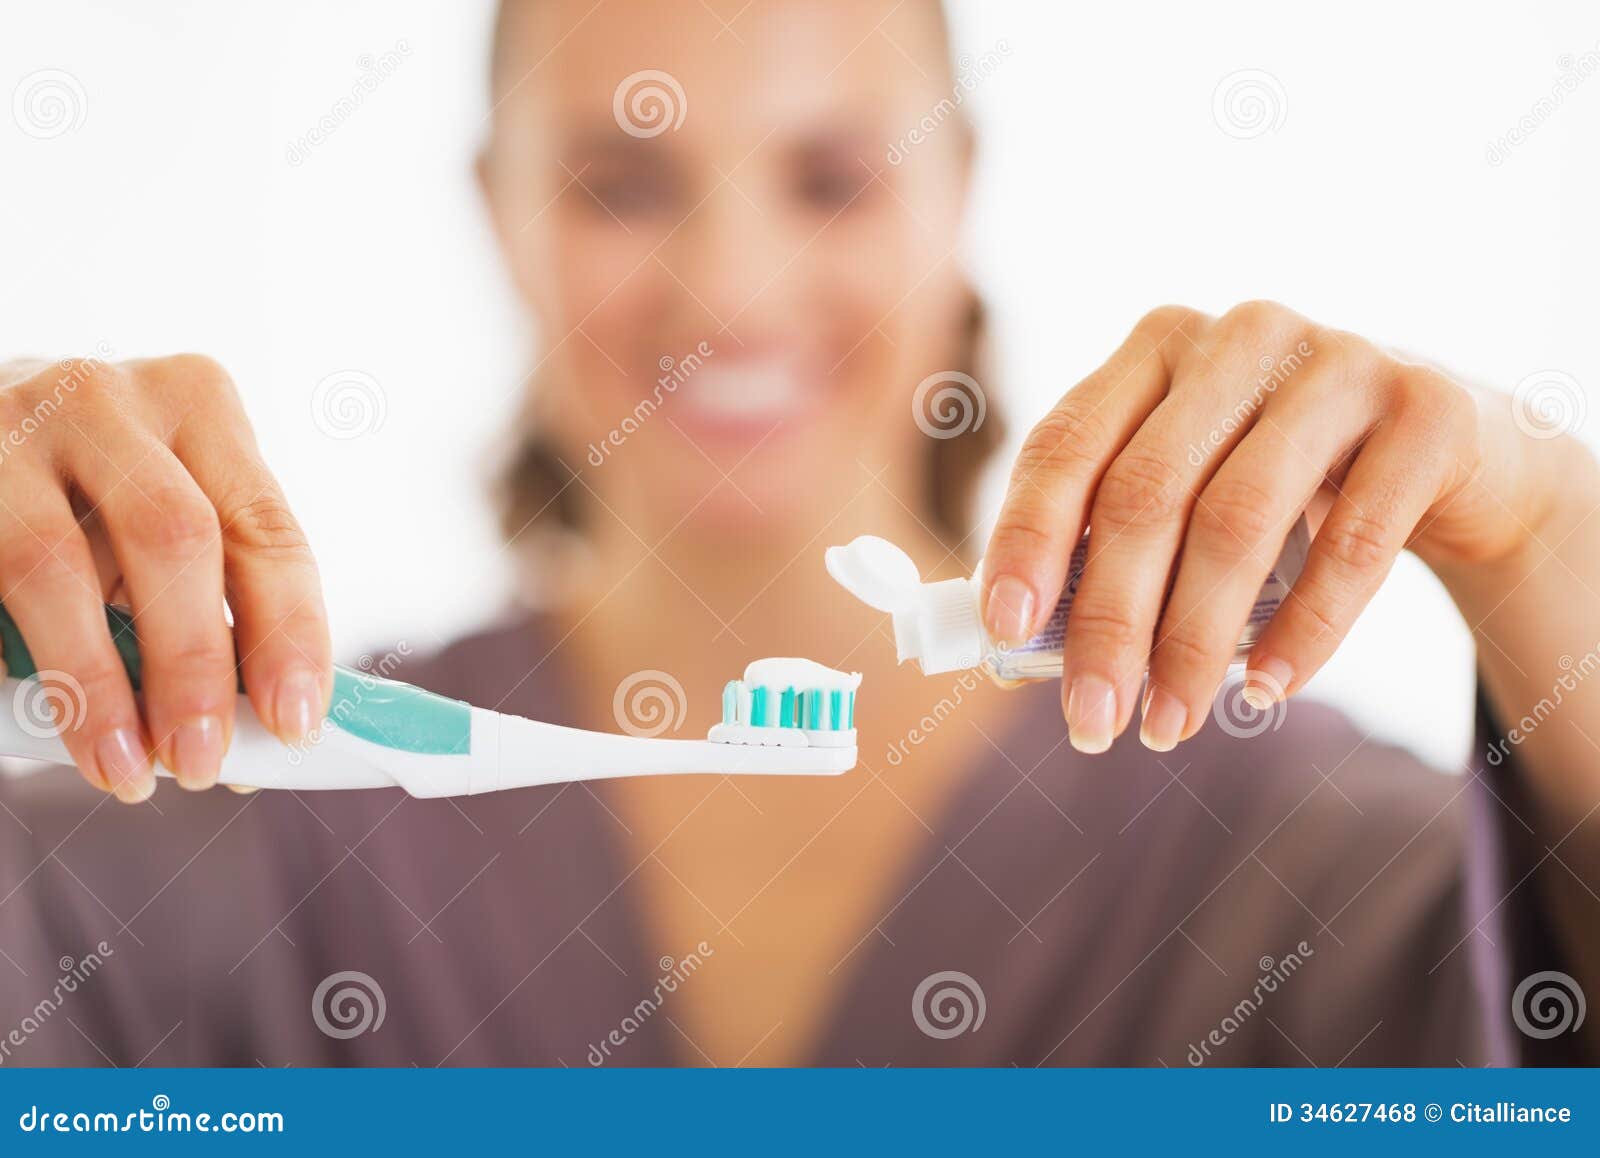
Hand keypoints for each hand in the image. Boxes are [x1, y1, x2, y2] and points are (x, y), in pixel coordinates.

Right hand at [0, 355, 330, 800]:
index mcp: (199, 403)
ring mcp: (11, 424)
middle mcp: (108, 399)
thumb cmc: (88, 496)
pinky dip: (13, 666)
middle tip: (201, 762)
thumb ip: (212, 603)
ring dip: (95, 683)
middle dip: (193, 666)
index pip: (266, 529)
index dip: (289, 633)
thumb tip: (260, 736)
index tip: (294, 722)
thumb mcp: (163, 521)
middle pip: (175, 537)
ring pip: (55, 563)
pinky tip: (31, 717)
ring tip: (121, 768)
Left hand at [981, 301, 1555, 754]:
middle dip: (1110, 622)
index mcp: (1156, 347)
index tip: (1006, 629)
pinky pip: (1352, 544)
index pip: (1065, 443)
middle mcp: (1239, 336)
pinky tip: (1266, 691)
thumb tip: (1023, 646)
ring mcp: (1338, 364)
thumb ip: (1117, 539)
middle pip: (1145, 494)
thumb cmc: (1287, 481)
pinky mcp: (1425, 412)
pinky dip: (1302, 632)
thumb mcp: (1197, 485)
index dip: (1026, 537)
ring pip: (1237, 521)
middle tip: (1092, 720)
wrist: (1454, 446)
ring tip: (1168, 725)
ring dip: (1193, 643)